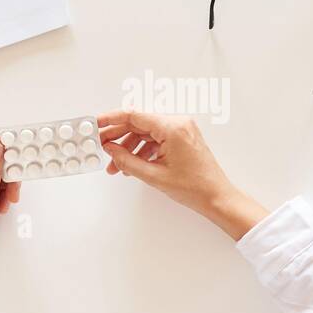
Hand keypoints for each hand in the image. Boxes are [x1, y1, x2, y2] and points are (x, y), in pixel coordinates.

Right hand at [97, 111, 266, 239]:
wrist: (217, 197)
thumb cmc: (194, 188)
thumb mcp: (153, 176)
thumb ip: (127, 160)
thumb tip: (110, 150)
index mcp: (172, 127)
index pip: (134, 115)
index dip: (111, 119)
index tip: (96, 124)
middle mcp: (178, 123)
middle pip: (138, 123)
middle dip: (117, 137)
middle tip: (100, 146)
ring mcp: (181, 130)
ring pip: (145, 133)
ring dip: (129, 148)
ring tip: (115, 166)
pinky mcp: (182, 139)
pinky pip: (156, 139)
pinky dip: (142, 151)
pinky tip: (131, 165)